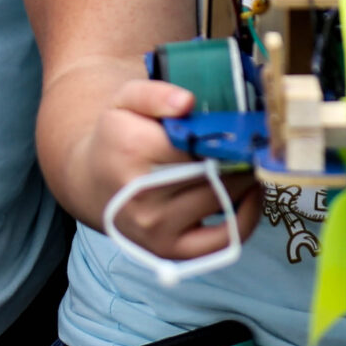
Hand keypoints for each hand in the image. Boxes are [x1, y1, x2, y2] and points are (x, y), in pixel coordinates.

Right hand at [83, 79, 261, 261]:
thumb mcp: (125, 101)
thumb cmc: (117, 137)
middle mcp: (143, 195)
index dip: (225, 133)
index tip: (240, 126)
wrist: (92, 183)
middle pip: (213, 172)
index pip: (197, 141)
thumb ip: (154, 94)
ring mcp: (156, 228)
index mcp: (133, 148)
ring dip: (245, 181)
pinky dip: (246, 218)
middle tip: (253, 144)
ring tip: (248, 164)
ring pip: (222, 201)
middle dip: (240, 157)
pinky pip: (224, 241)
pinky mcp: (170, 251)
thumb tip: (187, 102)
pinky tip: (248, 195)